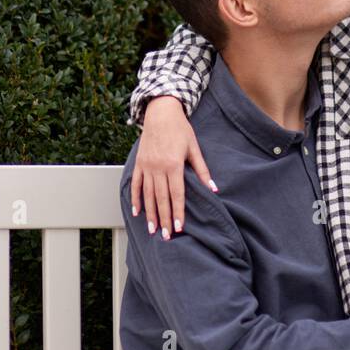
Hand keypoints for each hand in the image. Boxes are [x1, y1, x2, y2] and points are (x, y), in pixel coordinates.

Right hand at [129, 96, 216, 237]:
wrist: (161, 113)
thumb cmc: (180, 129)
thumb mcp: (194, 148)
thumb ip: (202, 170)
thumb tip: (213, 188)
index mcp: (173, 164)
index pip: (176, 194)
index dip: (178, 212)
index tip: (179, 227)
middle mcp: (158, 167)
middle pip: (161, 198)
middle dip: (164, 219)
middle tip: (166, 236)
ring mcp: (146, 166)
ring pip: (147, 195)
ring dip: (150, 214)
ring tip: (152, 230)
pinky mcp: (139, 163)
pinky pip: (135, 184)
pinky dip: (135, 198)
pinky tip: (137, 212)